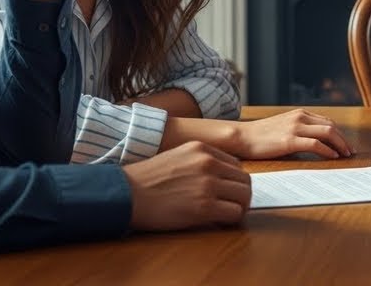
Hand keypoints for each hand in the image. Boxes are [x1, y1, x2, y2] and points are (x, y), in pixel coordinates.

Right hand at [123, 141, 251, 230]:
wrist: (126, 194)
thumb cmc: (145, 180)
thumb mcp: (176, 158)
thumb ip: (199, 163)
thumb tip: (218, 179)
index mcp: (201, 149)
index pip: (236, 165)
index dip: (233, 182)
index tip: (227, 192)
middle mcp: (208, 163)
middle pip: (244, 180)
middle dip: (240, 195)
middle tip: (231, 207)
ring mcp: (208, 184)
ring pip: (244, 196)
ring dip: (239, 208)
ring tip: (226, 215)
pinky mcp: (205, 206)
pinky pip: (234, 213)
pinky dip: (231, 220)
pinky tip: (219, 222)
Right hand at [230, 109, 353, 158]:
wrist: (241, 137)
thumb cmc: (260, 135)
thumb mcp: (283, 126)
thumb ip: (298, 130)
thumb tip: (314, 142)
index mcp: (299, 114)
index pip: (327, 121)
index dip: (339, 133)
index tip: (345, 144)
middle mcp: (300, 117)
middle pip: (331, 126)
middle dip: (344, 139)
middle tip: (350, 151)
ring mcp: (295, 128)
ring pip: (328, 133)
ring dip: (340, 144)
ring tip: (345, 155)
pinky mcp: (289, 140)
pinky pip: (315, 144)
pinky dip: (327, 150)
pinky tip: (332, 157)